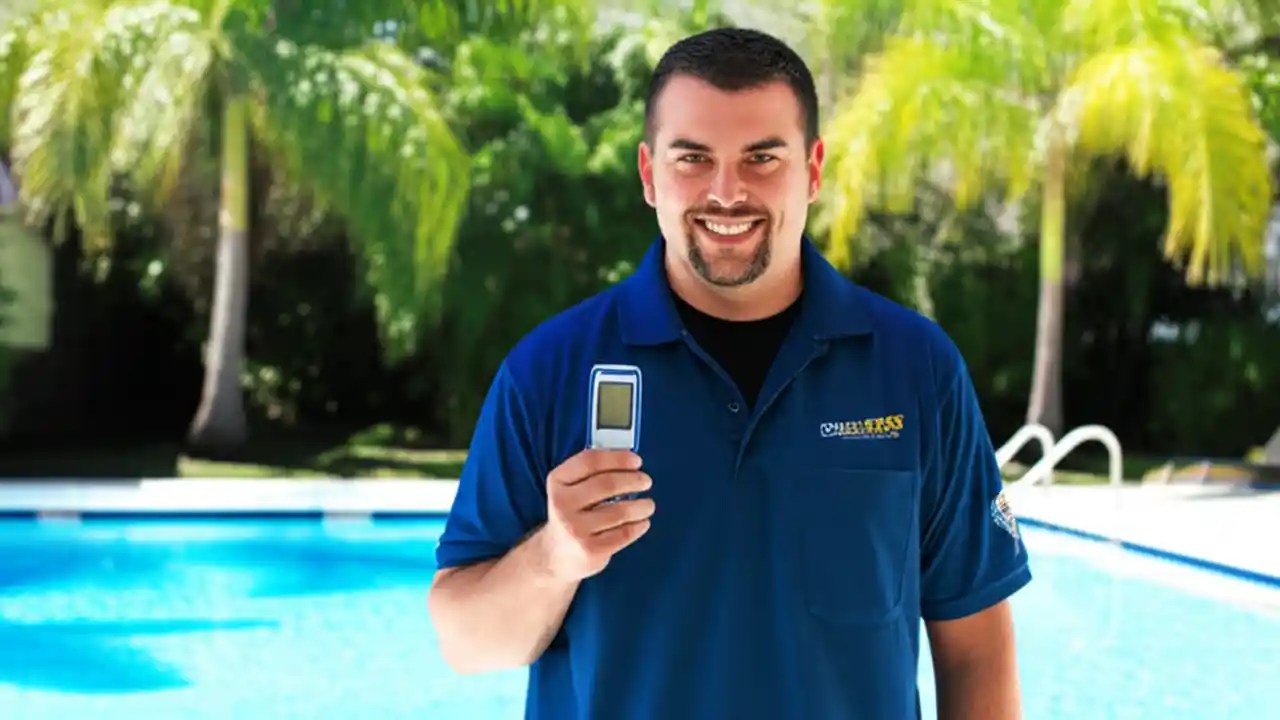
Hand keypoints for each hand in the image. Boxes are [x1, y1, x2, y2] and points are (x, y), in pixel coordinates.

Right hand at [539, 449, 654, 581]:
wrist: (558, 555)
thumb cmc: (573, 513)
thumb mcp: (571, 489)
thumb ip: (594, 471)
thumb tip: (628, 459)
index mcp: (557, 481)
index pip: (589, 461)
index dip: (618, 458)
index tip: (636, 461)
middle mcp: (561, 504)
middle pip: (607, 484)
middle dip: (634, 480)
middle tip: (646, 481)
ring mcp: (575, 529)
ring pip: (620, 511)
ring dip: (642, 506)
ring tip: (648, 505)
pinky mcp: (590, 550)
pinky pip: (624, 533)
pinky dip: (639, 525)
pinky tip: (642, 522)